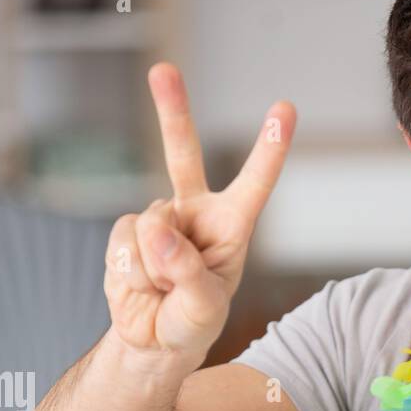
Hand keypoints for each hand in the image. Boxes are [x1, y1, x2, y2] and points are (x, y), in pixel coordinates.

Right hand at [104, 62, 295, 367]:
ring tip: (163, 290)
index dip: (269, 148)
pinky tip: (140, 285)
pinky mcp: (127, 232)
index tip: (285, 108)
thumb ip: (187, 273)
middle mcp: (195, 213)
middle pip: (182, 155)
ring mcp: (158, 219)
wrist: (152, 340)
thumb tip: (159, 230)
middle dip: (172, 111)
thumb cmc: (191, 324)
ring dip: (155, 268)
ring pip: (151, 225)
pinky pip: (125, 244)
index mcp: (231, 227)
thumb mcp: (203, 310)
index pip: (253, 184)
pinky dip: (132, 273)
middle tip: (162, 70)